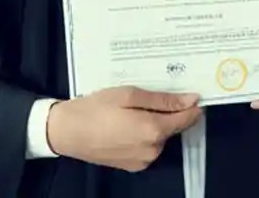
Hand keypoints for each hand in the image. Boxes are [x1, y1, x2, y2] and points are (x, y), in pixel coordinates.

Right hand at [46, 86, 201, 171]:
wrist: (66, 132)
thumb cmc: (96, 108)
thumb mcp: (129, 95)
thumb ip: (163, 100)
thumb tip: (192, 100)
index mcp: (154, 130)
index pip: (187, 118)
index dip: (192, 105)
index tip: (192, 93)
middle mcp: (152, 150)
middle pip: (174, 127)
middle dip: (170, 112)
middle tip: (150, 98)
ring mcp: (143, 161)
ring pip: (161, 137)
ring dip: (156, 124)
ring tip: (134, 110)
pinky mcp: (132, 166)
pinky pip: (148, 147)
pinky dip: (145, 135)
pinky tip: (128, 124)